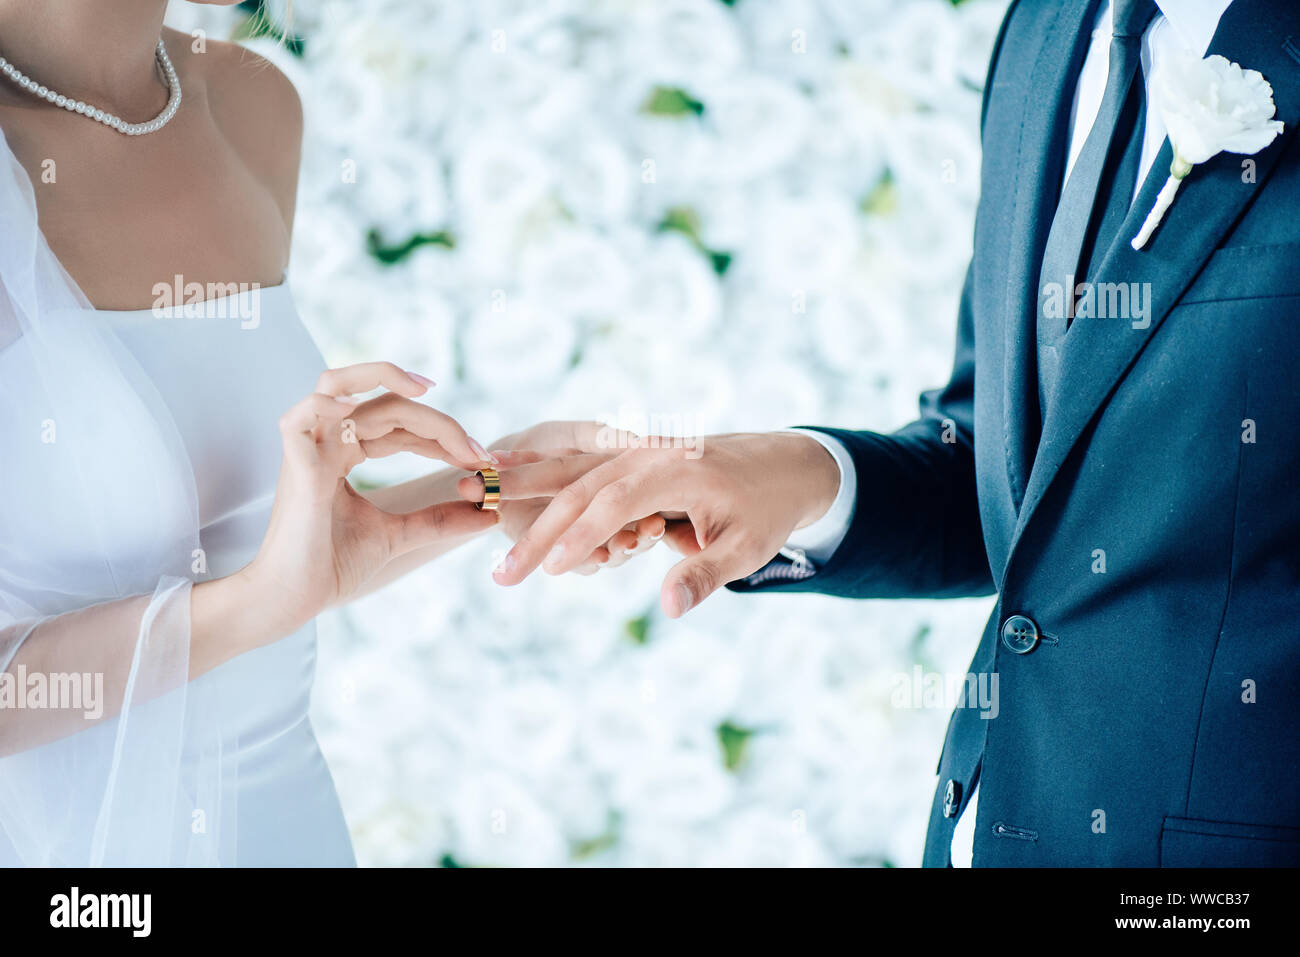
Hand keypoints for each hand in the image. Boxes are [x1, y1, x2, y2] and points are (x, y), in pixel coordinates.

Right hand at [242, 362, 498, 635]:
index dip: (444, 435)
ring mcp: (307, 448)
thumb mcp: (399, 535)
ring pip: (341, 386)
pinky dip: (328, 402)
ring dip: (382, 376)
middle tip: (476, 452)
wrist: (294, 599)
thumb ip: (440, 520)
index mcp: (345, 452)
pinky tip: (362, 410)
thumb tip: (490, 513)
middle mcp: (325, 441)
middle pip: (384, 403)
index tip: (482, 459)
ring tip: (426, 390)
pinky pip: (301, 414)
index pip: (400, 423)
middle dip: (437, 422)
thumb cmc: (333, 566)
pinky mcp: (294, 464)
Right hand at [489, 432, 839, 616]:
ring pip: (568, 468)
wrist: (782, 462)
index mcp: (674, 469)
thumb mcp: (744, 548)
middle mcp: (645, 453)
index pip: (615, 502)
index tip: (548, 569)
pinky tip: (500, 472)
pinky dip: (538, 468)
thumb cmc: (764, 510)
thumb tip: (667, 609)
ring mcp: (632, 450)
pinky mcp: (625, 454)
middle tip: (500, 570)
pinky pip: (576, 463)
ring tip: (469, 495)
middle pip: (579, 487)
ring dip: (521, 484)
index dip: (580, 536)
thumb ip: (704, 575)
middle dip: (535, 526)